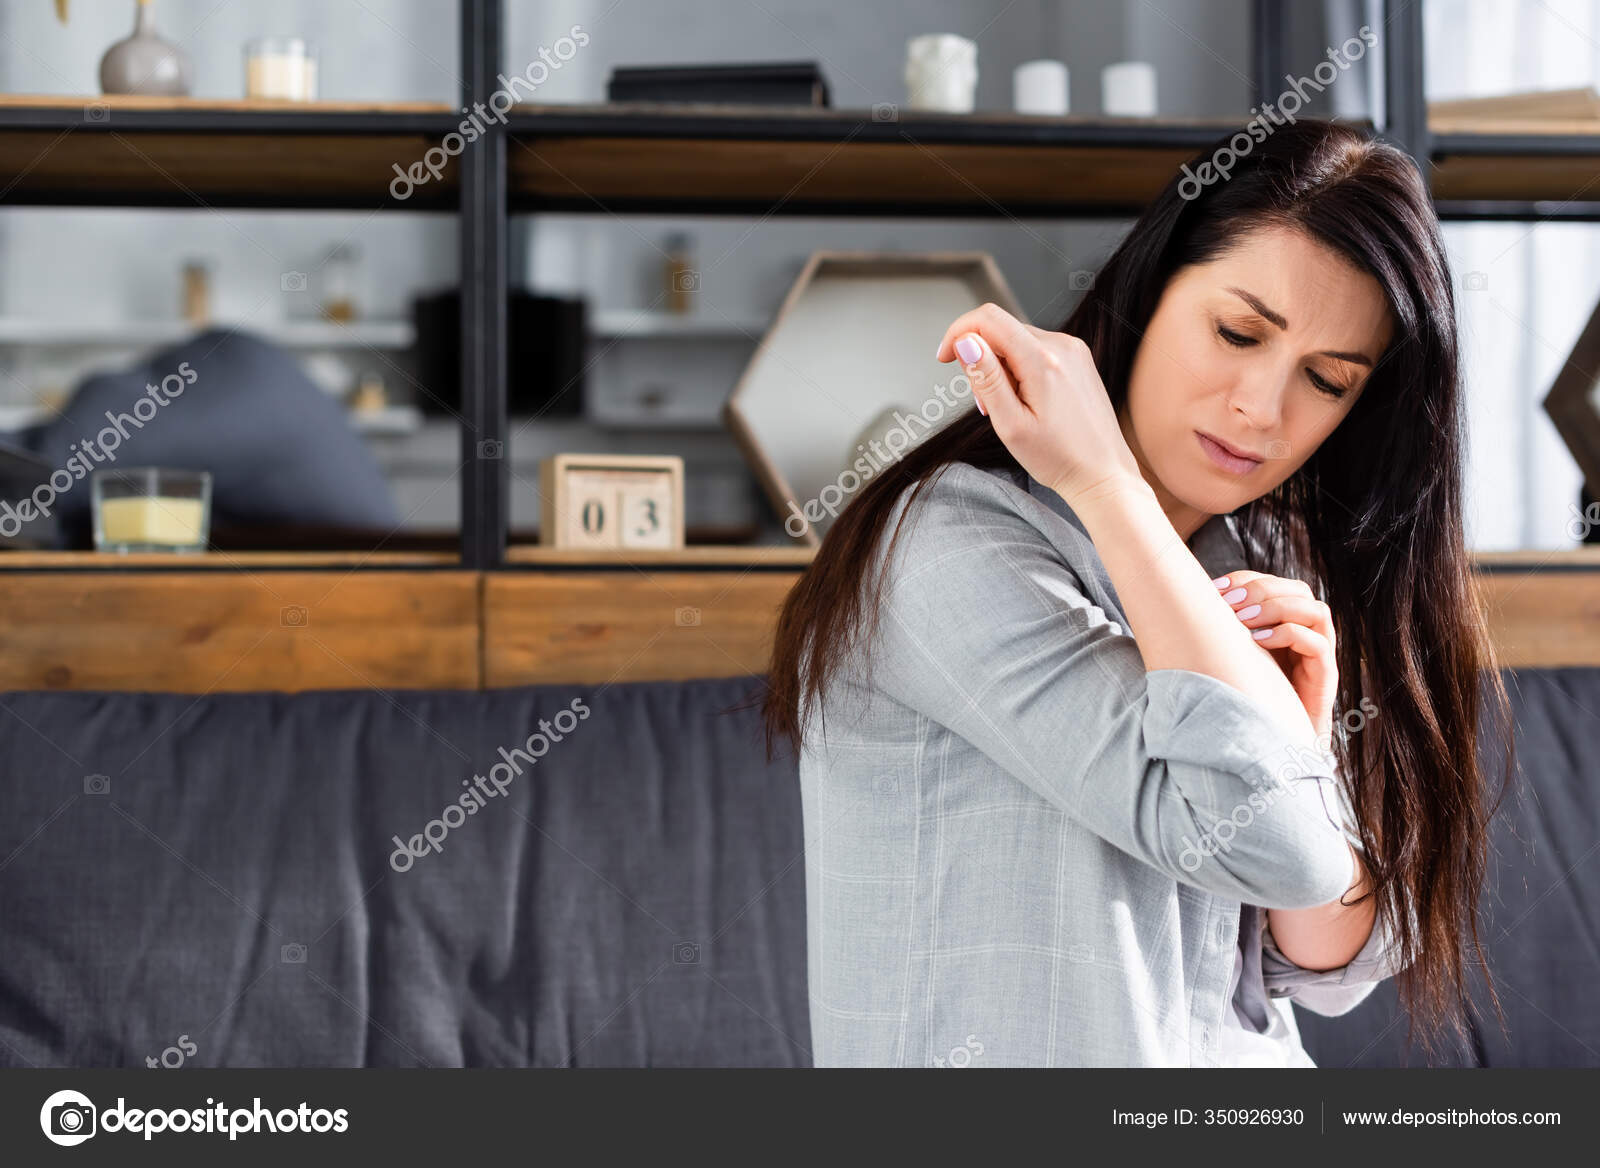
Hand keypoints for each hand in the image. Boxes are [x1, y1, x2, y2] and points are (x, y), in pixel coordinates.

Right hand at [935, 303, 1142, 506]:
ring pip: (1017, 341)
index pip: (988, 318)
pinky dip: (1020, 369)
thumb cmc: (1061, 459)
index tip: (945, 358)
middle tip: (986, 405)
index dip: (958, 333)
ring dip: (1000, 368)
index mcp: (1043, 360)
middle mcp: (1062, 346)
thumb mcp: (1011, 425)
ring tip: (1010, 409)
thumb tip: (966, 341)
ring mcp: (1074, 350)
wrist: (1103, 474)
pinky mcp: (1078, 359)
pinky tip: (1027, 402)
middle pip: (1001, 330)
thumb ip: (986, 379)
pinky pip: (1036, 350)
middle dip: (981, 361)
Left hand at [1214, 569, 1336, 741]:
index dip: (1247, 580)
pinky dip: (1288, 634)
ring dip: (1277, 608)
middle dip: (1261, 589)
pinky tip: (1258, 641)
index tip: (1215, 588)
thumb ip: (1222, 633)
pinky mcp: (1325, 676)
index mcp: (1285, 622)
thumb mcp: (1233, 658)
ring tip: (1244, 620)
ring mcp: (1319, 654)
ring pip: (1315, 611)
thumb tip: (1187, 607)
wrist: (1275, 743)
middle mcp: (1307, 633)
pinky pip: (1318, 644)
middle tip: (1230, 602)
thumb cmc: (1248, 697)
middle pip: (1299, 590)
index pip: (1276, 584)